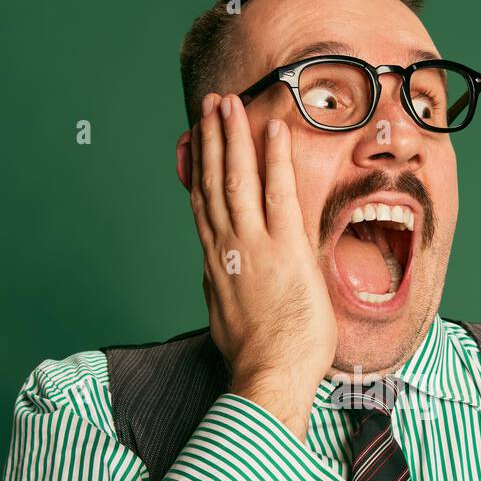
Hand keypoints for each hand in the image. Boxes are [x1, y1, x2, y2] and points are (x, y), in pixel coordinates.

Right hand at [189, 93, 337, 440]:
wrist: (268, 377)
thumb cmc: (258, 359)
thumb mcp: (231, 317)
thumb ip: (227, 290)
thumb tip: (225, 281)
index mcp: (215, 265)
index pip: (202, 207)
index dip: (198, 170)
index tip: (196, 143)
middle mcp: (226, 249)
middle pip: (212, 183)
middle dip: (211, 140)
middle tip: (209, 105)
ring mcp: (253, 246)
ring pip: (235, 179)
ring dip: (232, 136)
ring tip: (229, 103)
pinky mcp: (284, 250)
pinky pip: (277, 193)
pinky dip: (273, 158)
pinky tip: (272, 129)